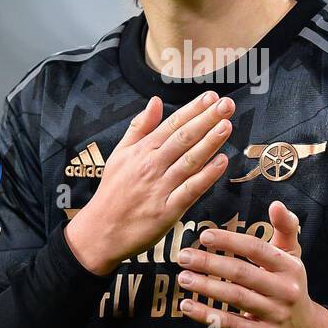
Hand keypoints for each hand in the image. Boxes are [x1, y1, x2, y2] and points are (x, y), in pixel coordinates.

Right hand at [64, 90, 234, 275]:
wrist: (100, 231)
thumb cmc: (112, 192)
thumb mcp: (120, 154)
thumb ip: (139, 127)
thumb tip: (155, 101)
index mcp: (142, 150)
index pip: (172, 124)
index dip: (193, 109)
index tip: (212, 96)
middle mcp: (152, 165)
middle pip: (184, 138)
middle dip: (207, 119)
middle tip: (227, 104)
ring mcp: (160, 187)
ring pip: (189, 160)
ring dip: (210, 142)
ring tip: (226, 125)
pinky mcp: (167, 210)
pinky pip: (190, 190)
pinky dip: (206, 176)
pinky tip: (221, 162)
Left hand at [174, 199, 327, 327]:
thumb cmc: (289, 285)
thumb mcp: (292, 257)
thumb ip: (285, 229)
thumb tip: (276, 204)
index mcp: (289, 266)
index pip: (256, 249)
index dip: (230, 242)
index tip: (204, 236)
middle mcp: (284, 290)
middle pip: (242, 273)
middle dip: (210, 264)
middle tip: (184, 256)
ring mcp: (274, 314)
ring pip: (235, 297)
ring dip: (206, 287)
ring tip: (183, 278)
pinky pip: (232, 324)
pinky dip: (207, 315)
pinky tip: (187, 306)